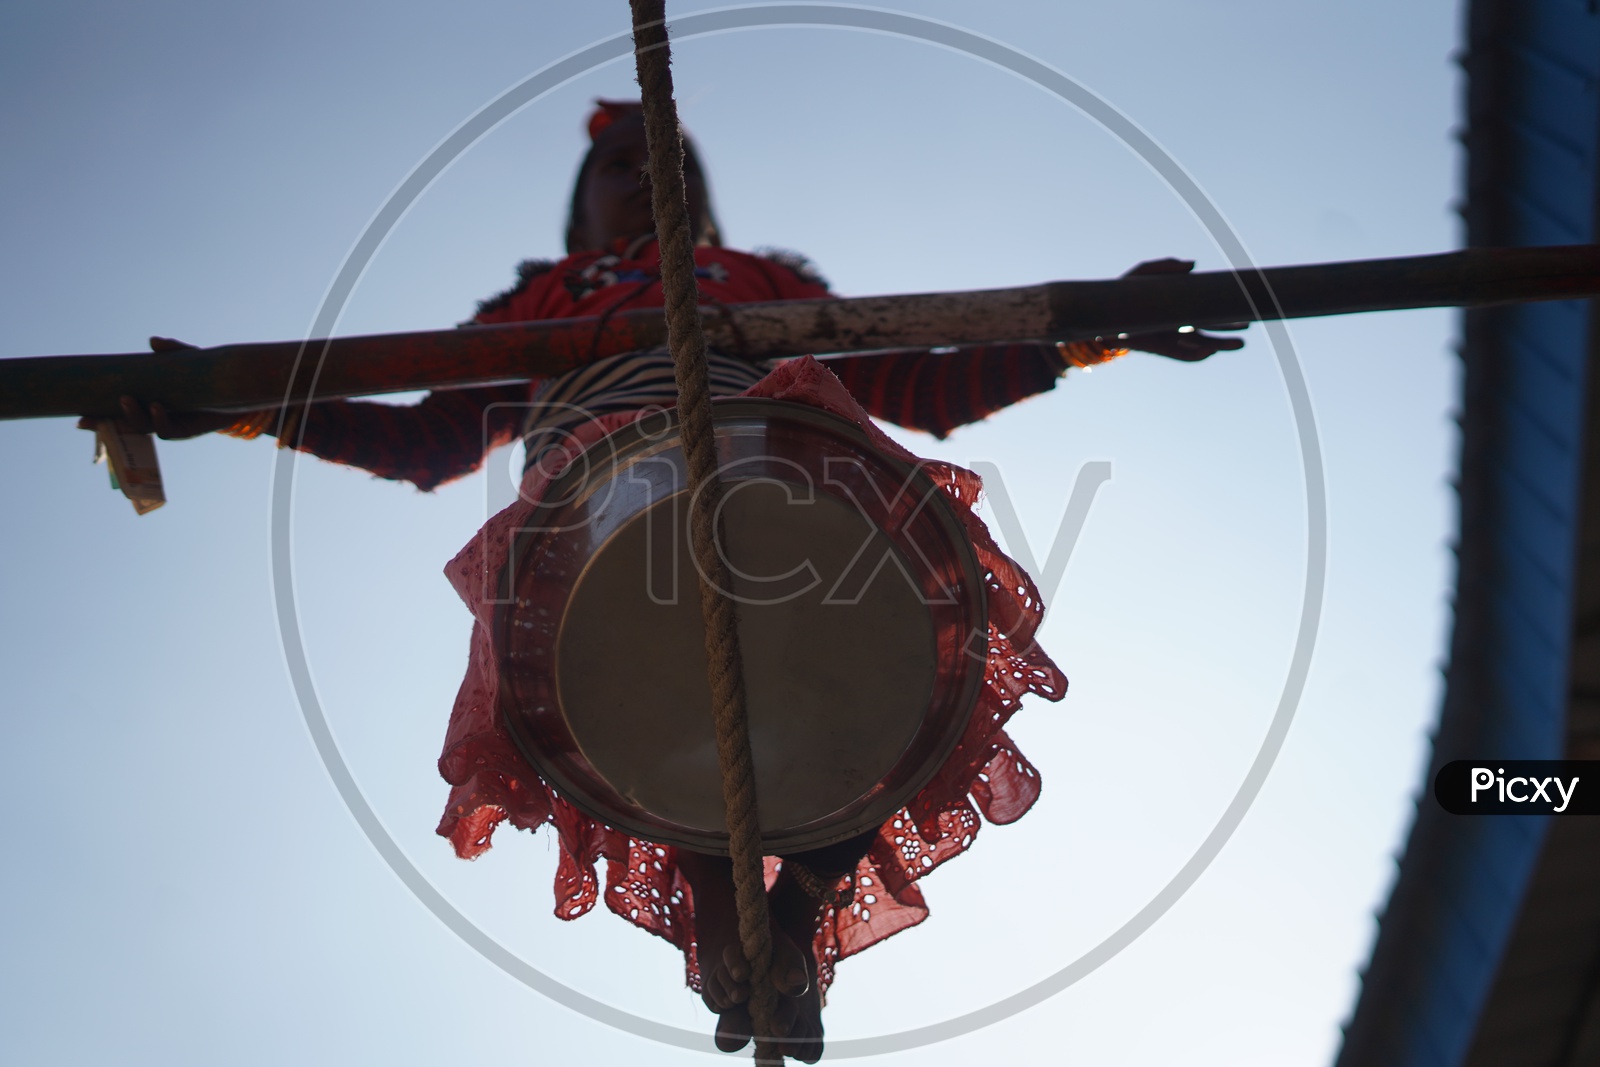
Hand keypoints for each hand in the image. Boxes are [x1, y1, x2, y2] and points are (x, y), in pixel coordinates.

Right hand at [76, 337, 242, 438]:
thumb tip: (153, 341)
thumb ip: (172, 351)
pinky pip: (171, 429)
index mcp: (148, 401)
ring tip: (128, 401)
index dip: (99, 416)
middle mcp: (157, 416)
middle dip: (106, 424)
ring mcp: (171, 424)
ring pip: (145, 429)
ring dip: (134, 417)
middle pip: (125, 426)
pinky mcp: (189, 429)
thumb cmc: (210, 376)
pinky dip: (161, 419)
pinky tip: (157, 407)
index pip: (119, 411)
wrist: (241, 393)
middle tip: (90, 417)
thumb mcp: (190, 360)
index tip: (79, 416)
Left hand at [1115, 258, 1246, 362]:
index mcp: (1182, 305)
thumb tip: (1193, 264)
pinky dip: (1198, 353)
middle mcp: (1181, 323)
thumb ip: (1167, 265)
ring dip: (1221, 345)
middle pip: (1212, 327)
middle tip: (1250, 323)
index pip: (1209, 305)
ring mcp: (1173, 337)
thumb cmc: (1125, 291)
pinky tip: (1209, 349)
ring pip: (1204, 344)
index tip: (1244, 301)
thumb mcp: (1145, 272)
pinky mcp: (1163, 349)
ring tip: (1240, 344)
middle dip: (1231, 327)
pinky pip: (1185, 355)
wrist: (1104, 315)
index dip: (1226, 305)